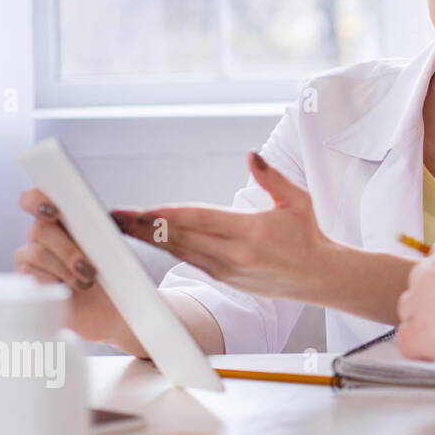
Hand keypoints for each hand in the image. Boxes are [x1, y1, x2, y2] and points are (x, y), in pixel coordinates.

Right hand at [13, 188, 128, 343]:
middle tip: (88, 269)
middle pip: (39, 229)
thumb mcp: (124, 250)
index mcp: (65, 220)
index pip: (36, 199)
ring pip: (34, 254)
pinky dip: (51, 284)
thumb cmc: (118, 278)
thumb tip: (122, 216)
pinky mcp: (28, 282)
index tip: (54, 212)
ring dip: (64, 270)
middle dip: (66, 250)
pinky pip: (28, 277)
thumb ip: (124, 229)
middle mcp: (45, 236)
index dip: (37, 200)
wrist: (113, 311)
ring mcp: (33, 259)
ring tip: (86, 283)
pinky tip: (66, 292)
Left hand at [112, 152, 338, 302]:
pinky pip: (190, 260)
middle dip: (146, 227)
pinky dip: (167, 248)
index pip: (202, 221)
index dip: (170, 216)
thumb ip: (272, 178)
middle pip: (182, 238)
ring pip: (180, 251)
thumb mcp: (298, 202)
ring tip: (122, 226)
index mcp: (252, 233)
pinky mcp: (224, 278)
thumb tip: (251, 156)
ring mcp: (227, 270)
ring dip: (149, 238)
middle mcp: (235, 255)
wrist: (318, 276)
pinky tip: (149, 238)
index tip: (144, 211)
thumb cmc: (308, 236)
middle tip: (116, 217)